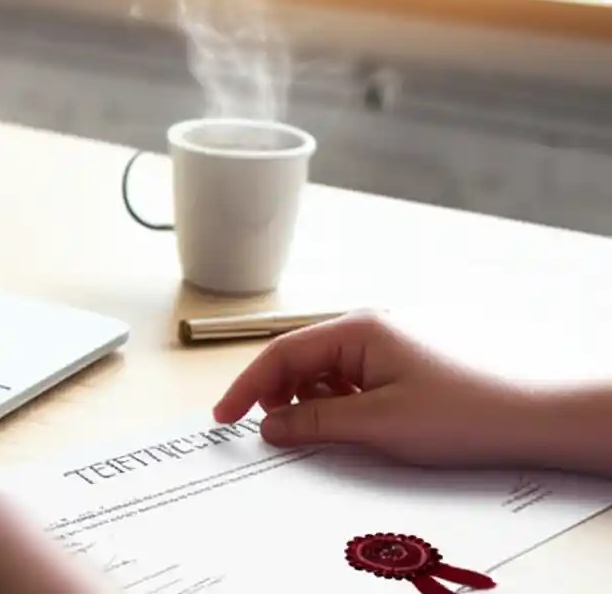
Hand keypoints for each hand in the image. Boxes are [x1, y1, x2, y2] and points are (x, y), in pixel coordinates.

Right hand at [212, 311, 538, 467]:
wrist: (534, 415)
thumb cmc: (464, 411)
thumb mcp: (378, 424)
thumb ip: (315, 423)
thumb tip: (270, 425)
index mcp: (358, 329)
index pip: (281, 352)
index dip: (247, 386)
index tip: (224, 417)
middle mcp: (369, 327)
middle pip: (299, 358)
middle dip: (279, 395)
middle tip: (275, 432)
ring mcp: (386, 344)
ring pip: (324, 371)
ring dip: (311, 401)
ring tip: (323, 432)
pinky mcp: (401, 362)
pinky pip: (350, 378)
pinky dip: (337, 402)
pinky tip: (352, 426)